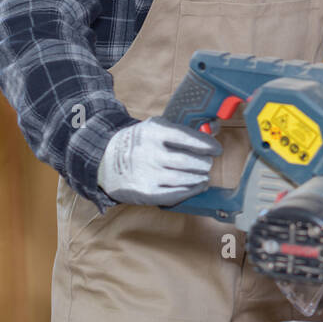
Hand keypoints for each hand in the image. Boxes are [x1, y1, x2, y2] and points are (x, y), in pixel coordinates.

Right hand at [97, 117, 223, 205]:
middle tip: (207, 163)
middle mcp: (149, 152)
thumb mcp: (155, 127)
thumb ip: (182, 129)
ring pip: (183, 178)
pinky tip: (198, 186)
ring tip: (204, 175)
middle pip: (187, 160)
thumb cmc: (140, 142)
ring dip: (199, 178)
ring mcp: (146, 173)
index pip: (186, 137)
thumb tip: (215, 128)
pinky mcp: (145, 192)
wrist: (106, 160)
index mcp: (153, 131)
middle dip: (204, 163)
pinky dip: (190, 190)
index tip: (217, 149)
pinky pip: (174, 194)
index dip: (206, 144)